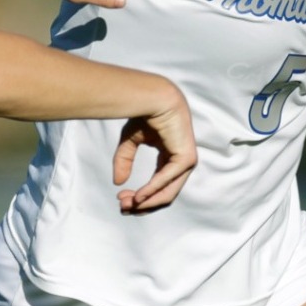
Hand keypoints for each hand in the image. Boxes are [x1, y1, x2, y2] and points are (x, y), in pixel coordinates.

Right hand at [112, 89, 196, 213]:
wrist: (155, 98)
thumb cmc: (145, 115)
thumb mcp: (130, 141)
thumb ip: (125, 160)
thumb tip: (118, 183)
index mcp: (171, 159)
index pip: (159, 187)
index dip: (140, 197)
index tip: (122, 201)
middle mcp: (181, 163)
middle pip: (163, 195)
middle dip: (143, 204)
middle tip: (123, 207)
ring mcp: (186, 162)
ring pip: (167, 193)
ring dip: (147, 201)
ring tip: (129, 203)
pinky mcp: (186, 159)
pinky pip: (167, 180)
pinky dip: (152, 190)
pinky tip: (139, 196)